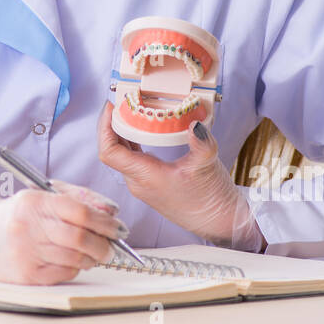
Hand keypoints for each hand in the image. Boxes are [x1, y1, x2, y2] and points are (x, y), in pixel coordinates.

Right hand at [0, 179, 128, 284]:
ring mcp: (26, 253)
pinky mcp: (27, 275)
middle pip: (80, 238)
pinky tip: (74, 261)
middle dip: (104, 244)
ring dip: (93, 258)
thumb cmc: (19, 215)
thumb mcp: (43, 195)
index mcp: (33, 202)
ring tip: (95, 254)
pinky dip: (76, 268)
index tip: (117, 228)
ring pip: (75, 258)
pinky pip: (65, 273)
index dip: (104, 221)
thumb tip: (110, 211)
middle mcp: (27, 227)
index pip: (79, 212)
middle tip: (111, 246)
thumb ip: (79, 197)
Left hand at [96, 100, 266, 251]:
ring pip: (121, 154)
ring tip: (127, 108)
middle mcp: (138, 181)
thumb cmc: (212, 198)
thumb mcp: (207, 165)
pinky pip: (133, 158)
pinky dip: (132, 140)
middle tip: (120, 100)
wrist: (219, 222)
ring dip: (120, 131)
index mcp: (145, 177)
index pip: (109, 152)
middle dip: (111, 124)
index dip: (104, 128)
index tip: (111, 106)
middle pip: (112, 150)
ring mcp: (143, 183)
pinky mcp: (151, 182)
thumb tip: (194, 122)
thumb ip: (200, 141)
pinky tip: (139, 126)